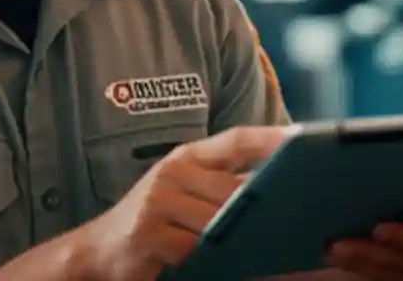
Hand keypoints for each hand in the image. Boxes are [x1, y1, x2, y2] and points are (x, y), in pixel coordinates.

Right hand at [75, 125, 292, 280]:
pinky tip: (229, 263)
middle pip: (235, 187)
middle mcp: (173, 172)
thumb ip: (221, 181)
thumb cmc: (153, 218)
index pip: (236, 140)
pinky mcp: (148, 236)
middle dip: (266, 204)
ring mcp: (158, 203)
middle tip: (300, 212)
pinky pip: (196, 249)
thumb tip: (279, 183)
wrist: (97, 250)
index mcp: (187, 156)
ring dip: (244, 236)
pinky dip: (216, 259)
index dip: (272, 139)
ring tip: (270, 243)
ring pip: (219, 221)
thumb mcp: (183, 188)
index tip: (305, 141)